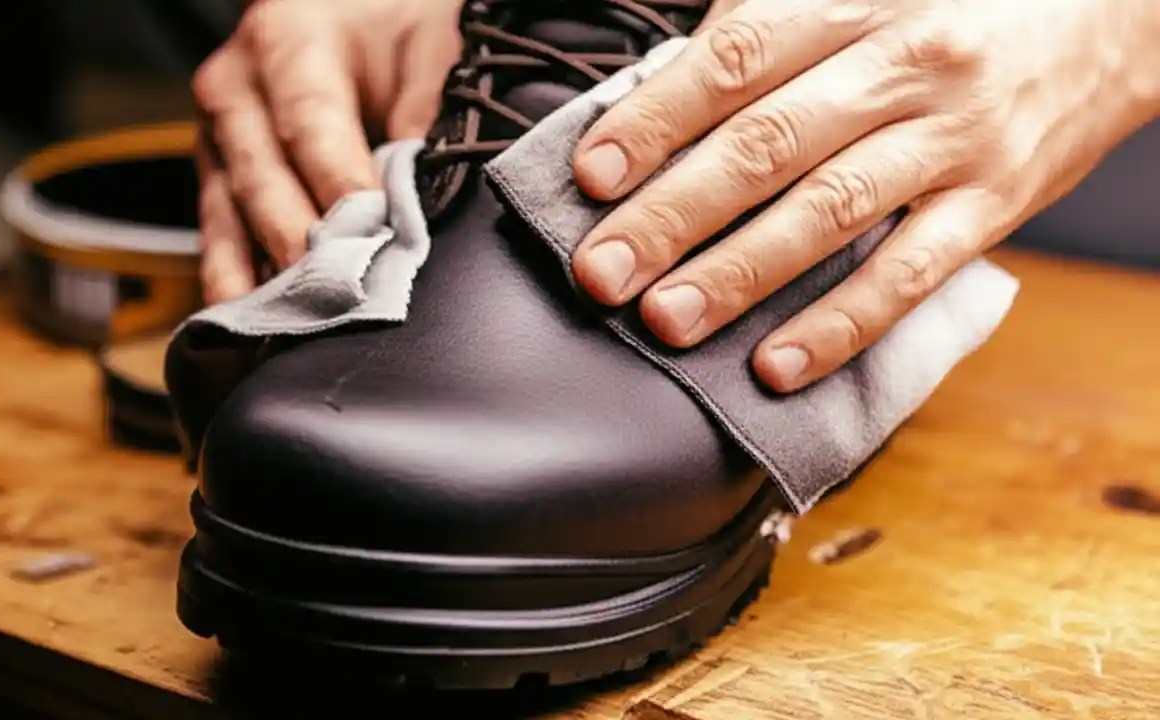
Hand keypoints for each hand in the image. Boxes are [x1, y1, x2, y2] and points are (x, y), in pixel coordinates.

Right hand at [192, 0, 463, 303]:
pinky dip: (240, 285)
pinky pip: (221, 238)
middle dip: (302, 247)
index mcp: (285, 40)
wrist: (347, 8)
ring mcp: (216, 137)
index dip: (339, 187)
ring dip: (260, 281)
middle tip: (338, 303)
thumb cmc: (394, 22)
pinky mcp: (218, 177)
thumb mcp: (427, 45)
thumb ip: (428, 113)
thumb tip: (422, 203)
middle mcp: (234, 89)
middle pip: (263, 182)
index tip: (371, 238)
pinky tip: (255, 333)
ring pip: (229, 219)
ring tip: (286, 338)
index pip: (310, 126)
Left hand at [570, 0, 1159, 391]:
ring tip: (666, 320)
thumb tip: (653, 104)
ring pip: (830, 211)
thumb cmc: (948, 6)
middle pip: (768, 143)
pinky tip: (778, 365)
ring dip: (739, 273)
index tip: (591, 176)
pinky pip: (912, 272)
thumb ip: (766, 36)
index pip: (735, 60)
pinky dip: (843, 323)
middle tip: (601, 271)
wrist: (1109, 12)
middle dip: (672, 213)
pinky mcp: (995, 201)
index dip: (656, 119)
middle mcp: (904, 61)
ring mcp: (953, 136)